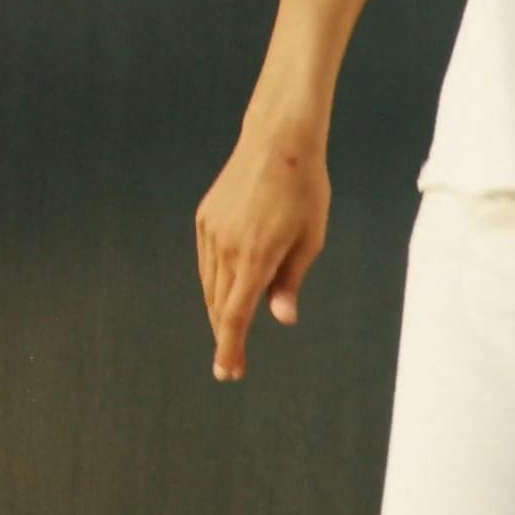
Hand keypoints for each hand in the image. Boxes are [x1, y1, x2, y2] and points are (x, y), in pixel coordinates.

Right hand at [194, 128, 331, 380]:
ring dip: (219, 310)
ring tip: (230, 331)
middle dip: (226, 336)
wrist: (278, 141)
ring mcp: (211, 231)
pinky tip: (226, 290)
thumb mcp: (309, 240)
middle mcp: (226, 247)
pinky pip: (207, 261)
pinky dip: (215, 281)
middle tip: (232, 365)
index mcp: (255, 257)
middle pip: (219, 305)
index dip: (230, 347)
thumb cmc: (305, 192)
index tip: (227, 372)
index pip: (235, 315)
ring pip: (210, 285)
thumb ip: (290, 282)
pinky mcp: (205, 218)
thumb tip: (280, 319)